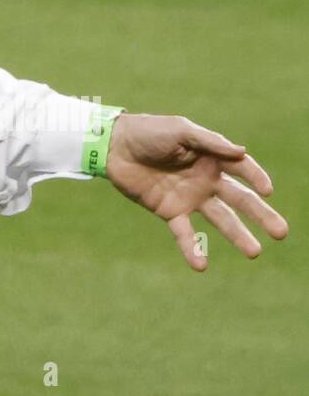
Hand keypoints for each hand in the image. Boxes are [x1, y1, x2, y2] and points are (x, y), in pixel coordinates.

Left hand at [105, 113, 287, 270]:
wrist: (114, 146)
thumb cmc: (148, 132)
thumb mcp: (180, 131)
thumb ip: (209, 142)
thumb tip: (242, 152)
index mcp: (210, 157)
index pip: (242, 169)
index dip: (257, 178)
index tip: (268, 190)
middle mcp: (206, 179)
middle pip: (240, 199)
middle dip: (261, 215)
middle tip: (282, 232)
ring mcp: (190, 197)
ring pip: (220, 219)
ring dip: (237, 235)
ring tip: (254, 252)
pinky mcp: (170, 212)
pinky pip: (185, 233)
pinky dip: (193, 249)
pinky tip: (201, 265)